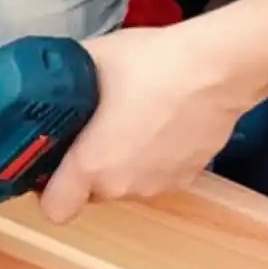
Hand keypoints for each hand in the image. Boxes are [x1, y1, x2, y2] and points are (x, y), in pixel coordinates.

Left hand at [40, 25, 258, 222]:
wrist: (219, 67)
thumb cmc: (154, 64)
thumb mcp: (93, 60)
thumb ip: (63, 80)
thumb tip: (48, 79)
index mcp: (92, 165)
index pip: (55, 208)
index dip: (48, 190)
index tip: (53, 164)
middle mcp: (122, 185)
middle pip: (90, 194)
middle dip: (87, 170)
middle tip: (93, 131)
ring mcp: (156, 186)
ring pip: (124, 185)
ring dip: (121, 164)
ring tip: (132, 121)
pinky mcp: (186, 178)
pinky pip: (155, 176)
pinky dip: (152, 159)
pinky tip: (161, 124)